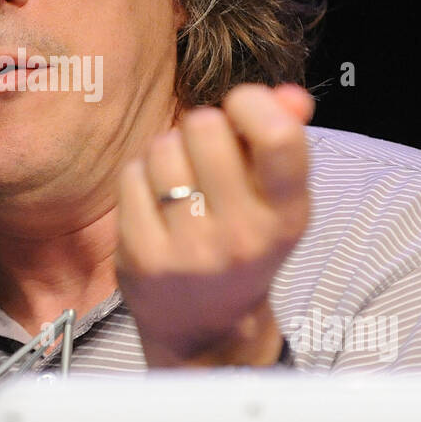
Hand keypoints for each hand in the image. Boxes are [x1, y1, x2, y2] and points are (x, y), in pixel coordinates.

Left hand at [115, 82, 313, 366]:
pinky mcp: (143, 258)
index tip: (242, 110)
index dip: (252, 103)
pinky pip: (131, 176)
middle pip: (206, 127)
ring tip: (179, 181)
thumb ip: (286, 140)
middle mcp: (242, 235)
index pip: (278, 137)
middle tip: (204, 153)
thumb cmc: (243, 244)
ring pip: (163, 148)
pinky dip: (139, 178)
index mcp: (287, 214)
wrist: (207, 328)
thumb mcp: (278, 200)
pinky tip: (154, 202)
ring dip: (167, 153)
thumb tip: (289, 94)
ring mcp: (190, 250)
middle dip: (202, 127)